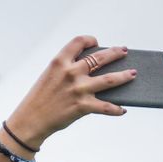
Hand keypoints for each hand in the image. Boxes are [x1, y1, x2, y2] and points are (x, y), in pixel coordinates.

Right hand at [7, 37, 132, 148]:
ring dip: (124, 76)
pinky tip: (122, 109)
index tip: (96, 44)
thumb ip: (66, 69)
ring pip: (110, 79)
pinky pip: (106, 107)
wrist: (29, 121)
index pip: (79, 42)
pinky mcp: (82, 106)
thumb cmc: (38, 99)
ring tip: (132, 73)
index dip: (90, 40)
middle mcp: (71, 73)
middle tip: (123, 52)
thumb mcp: (49, 77)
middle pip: (100, 58)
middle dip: (115, 53)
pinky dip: (116, 109)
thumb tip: (89, 69)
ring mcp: (78, 89)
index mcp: (59, 62)